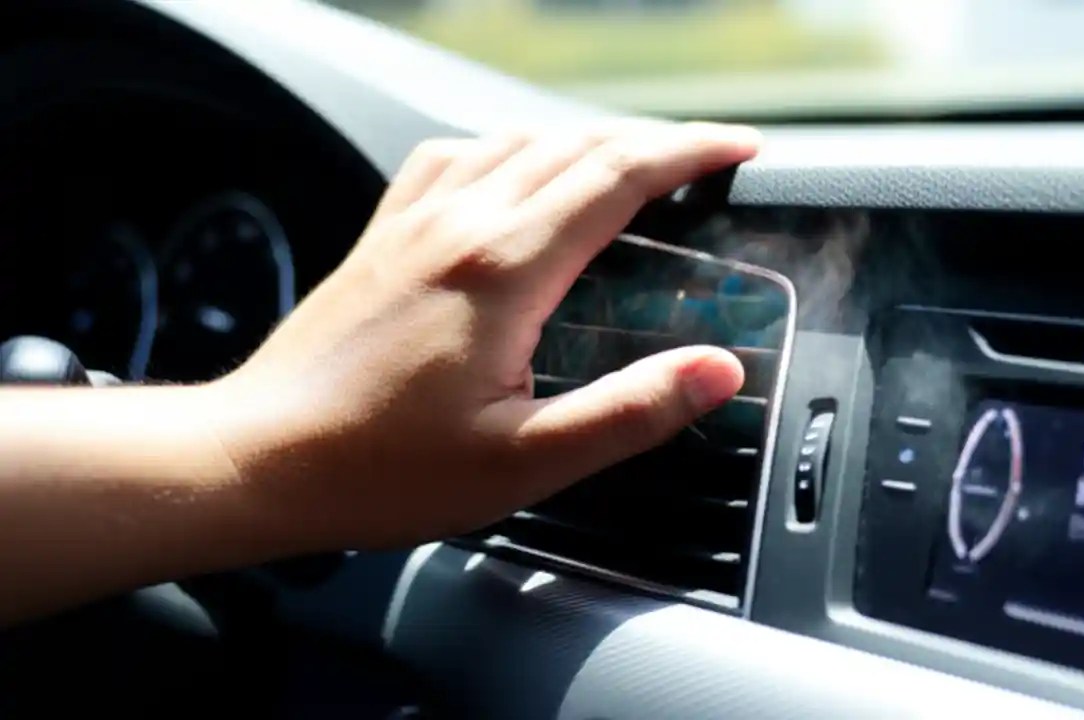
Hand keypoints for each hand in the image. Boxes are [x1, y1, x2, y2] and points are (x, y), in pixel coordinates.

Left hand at [214, 122, 761, 550]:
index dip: (690, 151)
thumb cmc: (380, 470)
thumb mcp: (524, 461)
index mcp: (503, 269)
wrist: (259, 458)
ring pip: (518, 140)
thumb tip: (715, 370)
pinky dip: (507, 148)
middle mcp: (458, 225)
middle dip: (655, 140)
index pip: (619, 175)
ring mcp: (414, 223)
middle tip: (705, 156)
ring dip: (587, 139)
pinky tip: (512, 171)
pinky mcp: (382, 237)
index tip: (739, 148)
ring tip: (631, 161)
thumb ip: (628, 410)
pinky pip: (454, 157)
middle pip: (577, 145)